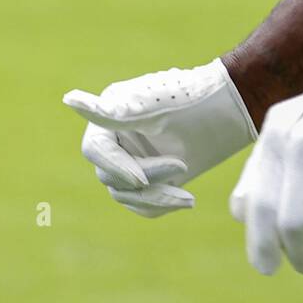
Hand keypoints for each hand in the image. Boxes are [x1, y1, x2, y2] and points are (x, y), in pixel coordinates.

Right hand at [63, 59, 256, 217]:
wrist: (233, 105)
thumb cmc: (192, 98)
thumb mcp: (151, 106)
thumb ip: (109, 112)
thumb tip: (68, 99)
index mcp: (111, 115)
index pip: (95, 151)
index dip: (115, 167)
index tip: (140, 179)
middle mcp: (117, 138)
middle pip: (111, 177)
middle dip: (146, 178)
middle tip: (182, 165)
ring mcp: (135, 159)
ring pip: (126, 195)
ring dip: (156, 196)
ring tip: (187, 196)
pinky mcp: (153, 178)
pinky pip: (144, 205)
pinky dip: (162, 205)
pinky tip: (186, 199)